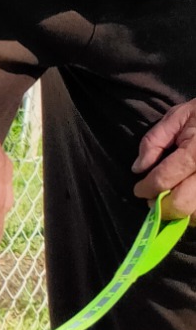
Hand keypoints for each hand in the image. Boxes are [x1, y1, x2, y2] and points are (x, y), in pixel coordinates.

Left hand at [133, 100, 195, 222]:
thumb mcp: (179, 115)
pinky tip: (187, 200)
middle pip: (181, 204)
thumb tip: (139, 168)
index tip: (139, 189)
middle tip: (152, 198)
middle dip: (161, 206)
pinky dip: (194, 213)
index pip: (164, 179)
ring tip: (170, 200)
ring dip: (179, 213)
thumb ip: (154, 140)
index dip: (146, 188)